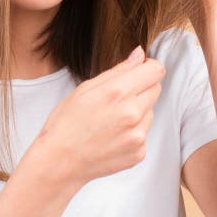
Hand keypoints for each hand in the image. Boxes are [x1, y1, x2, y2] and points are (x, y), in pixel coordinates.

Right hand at [35, 45, 164, 184]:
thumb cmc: (66, 122)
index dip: (148, 67)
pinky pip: (145, 132)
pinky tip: (112, 135)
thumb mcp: (86, 88)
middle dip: (142, 88)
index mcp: (117, 92)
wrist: (60, 161)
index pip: (156, 70)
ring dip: (138, 111)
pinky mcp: (139, 153)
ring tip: (111, 120)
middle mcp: (132, 113)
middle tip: (117, 98)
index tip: (139, 71)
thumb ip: (118, 70)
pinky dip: (133, 131)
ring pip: (150, 111)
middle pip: (156, 88)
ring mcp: (137, 135)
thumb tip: (139, 54)